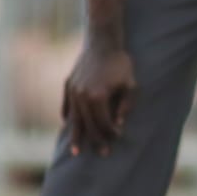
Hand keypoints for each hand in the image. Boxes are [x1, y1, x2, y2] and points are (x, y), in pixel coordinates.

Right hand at [61, 34, 136, 155]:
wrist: (102, 41)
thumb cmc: (120, 63)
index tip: (118, 138)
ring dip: (76, 136)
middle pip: (88, 125)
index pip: (104, 123)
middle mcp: (81, 96)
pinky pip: (67, 106)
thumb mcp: (130, 84)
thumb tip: (119, 124)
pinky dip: (68, 117)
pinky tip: (68, 126)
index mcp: (97, 97)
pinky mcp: (68, 84)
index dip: (112, 133)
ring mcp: (72, 91)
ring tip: (76, 152)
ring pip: (74, 119)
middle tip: (103, 154)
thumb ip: (126, 105)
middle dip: (96, 141)